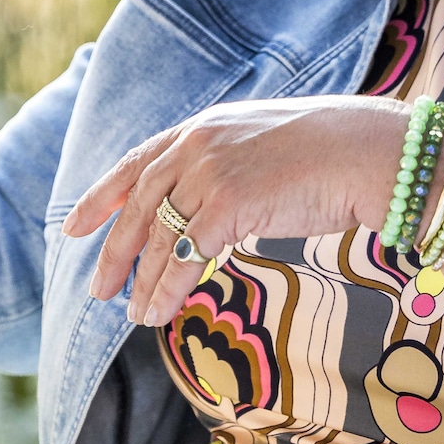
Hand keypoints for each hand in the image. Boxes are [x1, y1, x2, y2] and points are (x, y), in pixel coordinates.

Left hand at [64, 97, 409, 326]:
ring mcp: (211, 171)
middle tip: (99, 289)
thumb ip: (226, 165)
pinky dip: (169, 287)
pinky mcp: (230, 202)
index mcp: (201, 128)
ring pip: (160, 235)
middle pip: (138, 204)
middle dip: (114, 251)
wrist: (369, 151)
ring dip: (144, 281)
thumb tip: (206, 205)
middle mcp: (197, 144)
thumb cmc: (330, 154)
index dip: (101, 197)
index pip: (136, 162)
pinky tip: (161, 311)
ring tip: (135, 315)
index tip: (74, 227)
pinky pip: (186, 254)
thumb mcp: (261, 146)